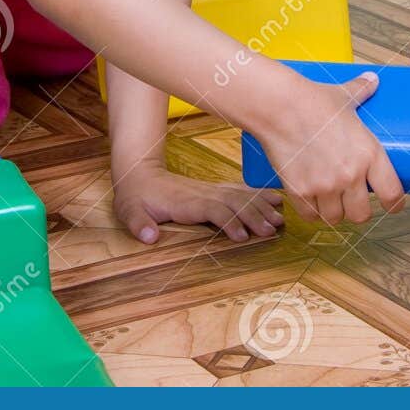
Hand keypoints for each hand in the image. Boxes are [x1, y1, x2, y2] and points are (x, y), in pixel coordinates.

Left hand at [113, 164, 285, 244]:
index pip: (212, 209)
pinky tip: (275, 200)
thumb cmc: (135, 197)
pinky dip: (258, 195)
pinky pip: (240, 191)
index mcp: (185, 202)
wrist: (140, 173)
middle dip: (254, 215)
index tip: (243, 236)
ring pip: (240, 196)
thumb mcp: (129, 211)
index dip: (228, 221)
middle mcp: (202, 193)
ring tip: (280, 219)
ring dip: (261, 207)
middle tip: (272, 230)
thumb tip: (149, 236)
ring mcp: (210, 190)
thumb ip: (138, 223)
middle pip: (233, 202)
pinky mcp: (214, 190)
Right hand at [253, 70, 404, 224]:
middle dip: (358, 210)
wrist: (279, 106)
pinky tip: (311, 202)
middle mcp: (350, 175)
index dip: (394, 205)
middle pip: (362, 214)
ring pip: (335, 218)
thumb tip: (373, 79)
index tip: (393, 207)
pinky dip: (311, 212)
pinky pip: (310, 216)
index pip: (392, 194)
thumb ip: (361, 91)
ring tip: (330, 201)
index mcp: (369, 155)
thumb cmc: (313, 100)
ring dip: (334, 212)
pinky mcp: (300, 191)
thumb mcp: (343, 96)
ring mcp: (324, 186)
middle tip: (352, 201)